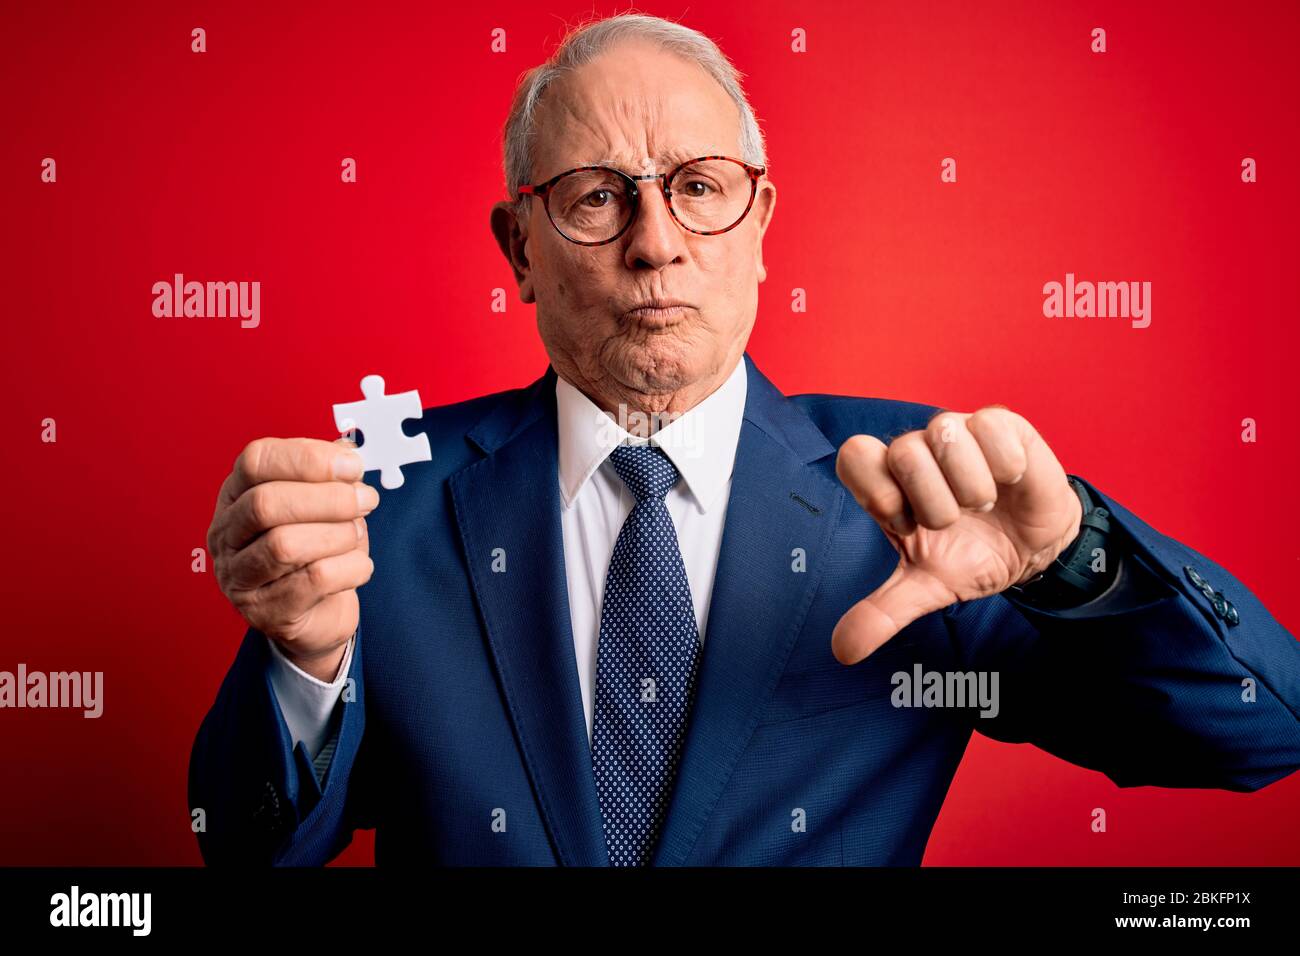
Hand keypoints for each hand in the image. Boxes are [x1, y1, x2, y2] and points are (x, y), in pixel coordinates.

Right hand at [207, 437, 378, 680]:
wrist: (319, 615)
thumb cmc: (319, 552)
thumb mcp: (325, 506)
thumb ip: (331, 475)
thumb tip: (346, 450)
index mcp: (237, 494)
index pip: (256, 461)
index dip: (307, 458)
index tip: (352, 466)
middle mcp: (227, 534)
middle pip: (266, 503)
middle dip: (328, 499)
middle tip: (366, 500)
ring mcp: (239, 577)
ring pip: (285, 545)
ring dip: (337, 534)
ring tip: (356, 535)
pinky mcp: (266, 612)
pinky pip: (313, 581)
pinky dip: (349, 568)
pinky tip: (359, 566)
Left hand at [832, 407, 1081, 664]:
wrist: (1034, 551)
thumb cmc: (972, 557)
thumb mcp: (927, 588)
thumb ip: (882, 612)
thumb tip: (843, 651)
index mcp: (888, 483)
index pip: (855, 456)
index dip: (880, 494)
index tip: (907, 526)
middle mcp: (915, 450)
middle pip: (902, 453)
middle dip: (936, 503)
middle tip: (957, 521)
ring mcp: (955, 433)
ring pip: (945, 435)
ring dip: (973, 487)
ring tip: (986, 505)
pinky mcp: (998, 422)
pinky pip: (990, 425)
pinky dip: (1005, 464)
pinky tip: (1012, 480)